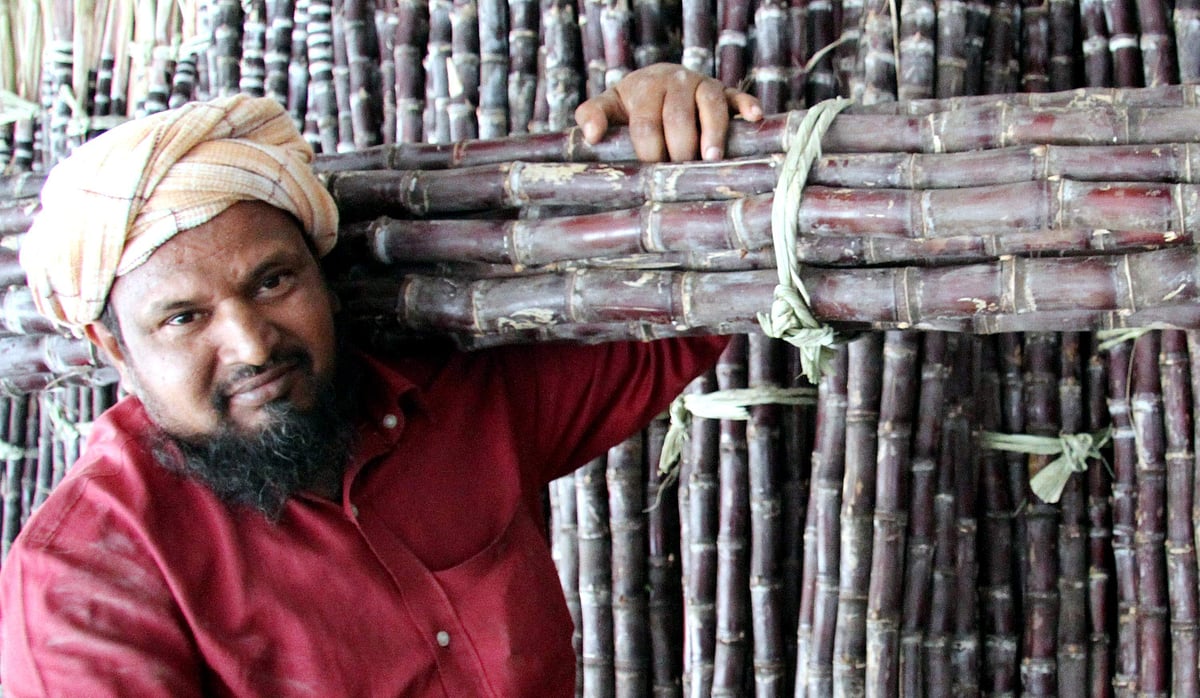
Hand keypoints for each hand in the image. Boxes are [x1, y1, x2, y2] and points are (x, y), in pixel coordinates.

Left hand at [574, 63, 762, 162]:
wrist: (655, 80)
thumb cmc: (630, 105)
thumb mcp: (608, 106)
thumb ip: (593, 115)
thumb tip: (591, 137)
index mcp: (645, 88)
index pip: (647, 122)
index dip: (649, 149)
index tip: (652, 170)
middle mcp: (676, 81)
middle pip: (679, 117)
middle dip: (679, 148)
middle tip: (680, 172)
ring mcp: (702, 86)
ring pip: (710, 105)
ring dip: (713, 132)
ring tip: (711, 159)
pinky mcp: (724, 92)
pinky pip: (737, 96)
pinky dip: (747, 106)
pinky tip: (754, 119)